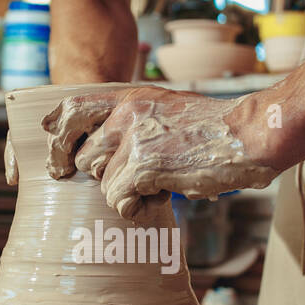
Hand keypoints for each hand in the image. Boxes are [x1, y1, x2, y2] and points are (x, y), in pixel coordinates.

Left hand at [40, 87, 279, 219]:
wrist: (251, 134)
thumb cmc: (217, 130)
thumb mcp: (168, 111)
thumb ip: (136, 123)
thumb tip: (106, 154)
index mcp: (131, 97)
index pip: (75, 107)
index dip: (57, 130)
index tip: (53, 150)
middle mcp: (127, 113)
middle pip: (86, 158)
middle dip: (109, 177)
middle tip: (140, 181)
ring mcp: (134, 138)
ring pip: (103, 184)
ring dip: (129, 195)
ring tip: (161, 186)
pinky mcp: (144, 165)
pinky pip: (120, 200)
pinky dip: (139, 208)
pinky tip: (164, 196)